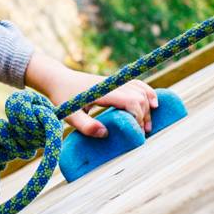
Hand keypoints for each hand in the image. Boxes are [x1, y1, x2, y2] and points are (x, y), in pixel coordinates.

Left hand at [25, 54, 158, 136]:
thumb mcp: (69, 115)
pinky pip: (137, 84)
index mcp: (103, 91)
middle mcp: (113, 84)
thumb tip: (105, 134)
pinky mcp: (116, 82)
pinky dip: (148, 92)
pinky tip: (154, 103)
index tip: (135, 132)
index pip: (130, 101)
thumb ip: (85, 126)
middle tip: (142, 133)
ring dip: (149, 105)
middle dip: (145, 115)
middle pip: (139, 97)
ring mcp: (116, 81)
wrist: (58, 79)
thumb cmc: (63, 98)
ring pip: (141, 89)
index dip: (137, 117)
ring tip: (147, 124)